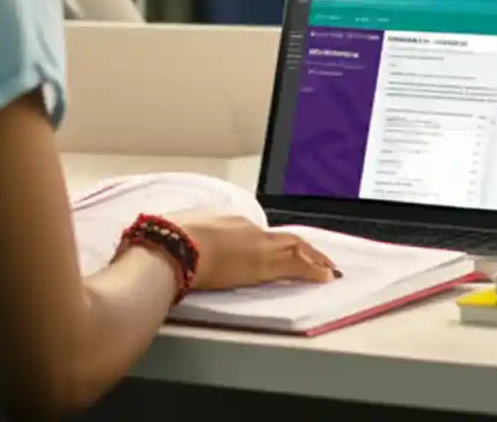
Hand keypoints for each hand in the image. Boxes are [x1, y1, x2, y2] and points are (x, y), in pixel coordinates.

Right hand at [165, 210, 337, 290]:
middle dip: (303, 249)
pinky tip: (325, 276)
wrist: (173, 245)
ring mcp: (259, 245)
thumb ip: (189, 237)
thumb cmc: (169, 239)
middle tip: (319, 258)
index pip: (256, 233)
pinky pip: (296, 266)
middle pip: (283, 238)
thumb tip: (182, 243)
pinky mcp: (264, 265)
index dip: (269, 244)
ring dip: (314, 259)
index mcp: (229, 221)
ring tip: (328, 268)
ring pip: (294, 249)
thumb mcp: (181, 230)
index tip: (274, 252)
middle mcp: (249, 229)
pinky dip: (313, 270)